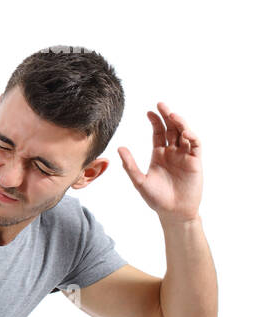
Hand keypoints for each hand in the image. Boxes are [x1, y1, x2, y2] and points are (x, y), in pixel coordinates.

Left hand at [117, 101, 202, 222]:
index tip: (149, 111)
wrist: (173, 212)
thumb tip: (119, 148)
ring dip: (180, 123)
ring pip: (184, 134)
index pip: (158, 133)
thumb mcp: (139, 181)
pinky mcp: (195, 162)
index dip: (155, 121)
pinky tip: (184, 131)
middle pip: (171, 129)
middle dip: (167, 116)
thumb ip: (130, 165)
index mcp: (159, 154)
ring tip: (172, 115)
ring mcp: (185, 156)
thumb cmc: (156, 199)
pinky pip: (196, 145)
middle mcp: (172, 153)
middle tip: (161, 104)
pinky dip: (191, 136)